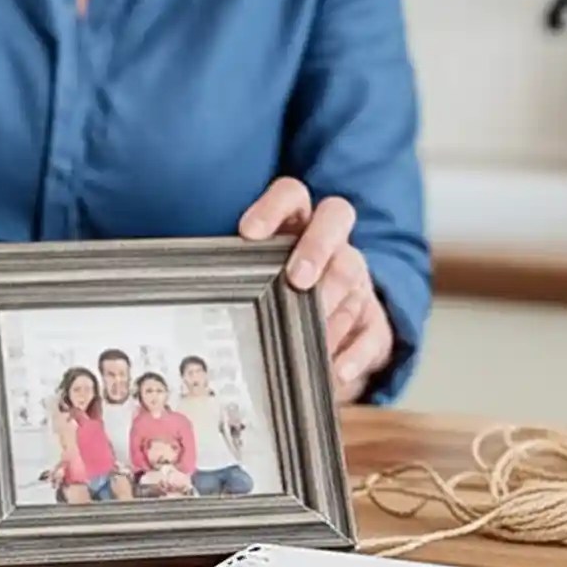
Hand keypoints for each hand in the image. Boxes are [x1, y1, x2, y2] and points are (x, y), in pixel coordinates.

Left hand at [238, 177, 393, 402]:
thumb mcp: (256, 286)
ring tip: (312, 332)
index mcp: (296, 226)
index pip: (290, 195)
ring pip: (351, 272)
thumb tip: (190, 288)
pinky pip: (372, 331)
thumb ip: (234, 280)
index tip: (248, 233)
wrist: (334, 340)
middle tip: (297, 279)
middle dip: (316, 246)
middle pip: (335, 217)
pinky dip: (354, 353)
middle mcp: (331, 244)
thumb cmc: (277, 303)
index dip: (272, 207)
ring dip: (331, 302)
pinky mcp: (375, 320)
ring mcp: (357, 279)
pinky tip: (335, 371)